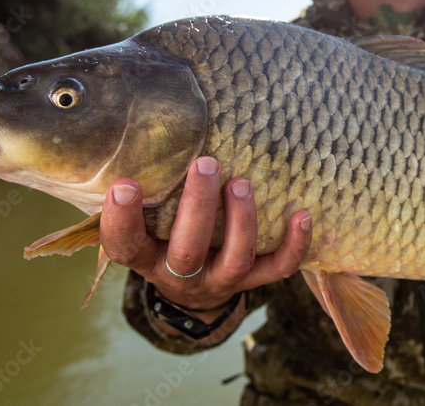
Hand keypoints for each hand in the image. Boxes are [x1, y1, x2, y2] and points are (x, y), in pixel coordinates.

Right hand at [100, 156, 311, 319]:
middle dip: (198, 207)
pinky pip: (277, 268)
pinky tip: (302, 215)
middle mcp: (180, 275)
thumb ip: (145, 190)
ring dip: (242, 221)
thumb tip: (138, 132)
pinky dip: (294, 245)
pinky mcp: (252, 281)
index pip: (126, 245)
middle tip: (205, 163)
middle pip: (188, 251)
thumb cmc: (163, 237)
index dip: (122, 221)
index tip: (125, 185)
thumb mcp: (144, 223)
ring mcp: (220, 281)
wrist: (192, 291)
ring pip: (235, 259)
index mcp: (146, 258)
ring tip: (241, 183)